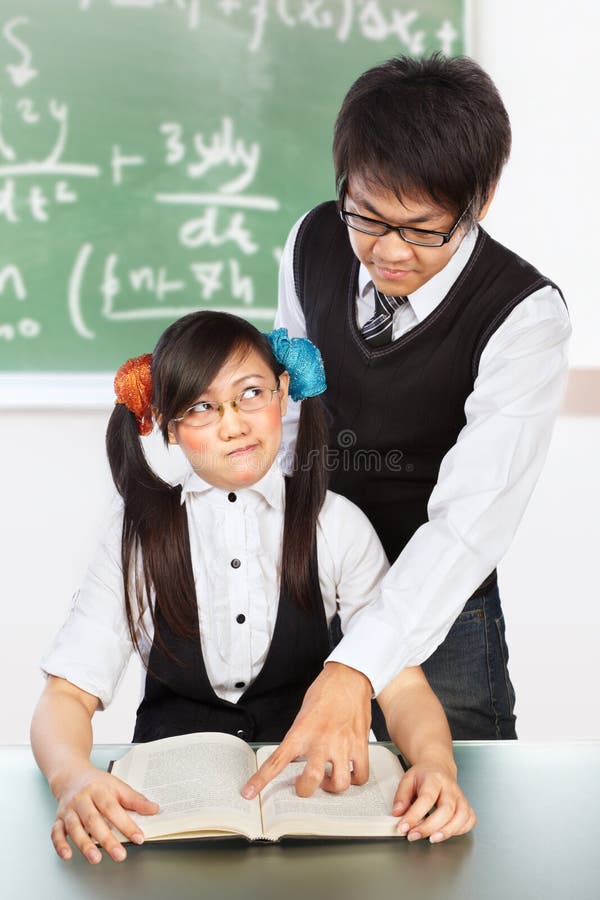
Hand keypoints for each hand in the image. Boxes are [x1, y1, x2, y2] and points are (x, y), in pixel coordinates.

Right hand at [51, 766, 158, 862]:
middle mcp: (82, 800)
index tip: (138, 837)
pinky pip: (56, 833)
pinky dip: (60, 845)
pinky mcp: (58, 819)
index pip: (113, 808)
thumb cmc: (96, 783)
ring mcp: (69, 810)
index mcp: (99, 790)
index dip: (126, 824)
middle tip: (120, 855)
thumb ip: (134, 799)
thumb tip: (154, 809)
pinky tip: (68, 855)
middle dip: (107, 839)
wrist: (70, 775)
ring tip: (96, 858)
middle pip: (94, 820)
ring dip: (85, 845)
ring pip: (75, 828)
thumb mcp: (117, 785)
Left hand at [242, 662, 371, 798]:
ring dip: (332, 787)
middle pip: (311, 781)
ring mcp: (342, 744)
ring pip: (339, 784)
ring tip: (330, 778)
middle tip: (304, 785)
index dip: (261, 780)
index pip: (277, 761)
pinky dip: (354, 779)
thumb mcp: (304, 714)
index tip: (249, 793)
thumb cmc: (326, 691)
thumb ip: (300, 737)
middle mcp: (321, 740)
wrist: (349, 675)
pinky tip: (349, 771)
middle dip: (305, 790)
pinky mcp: (360, 744)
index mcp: (302, 731)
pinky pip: (360, 775)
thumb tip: (298, 759)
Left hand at [391, 760, 475, 842]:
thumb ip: (401, 797)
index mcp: (434, 779)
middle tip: (414, 835)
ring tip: (431, 839)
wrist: (438, 767)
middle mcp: (450, 788)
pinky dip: (460, 830)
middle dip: (430, 827)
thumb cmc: (424, 775)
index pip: (426, 799)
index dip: (414, 815)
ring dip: (447, 831)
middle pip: (446, 810)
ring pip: (461, 816)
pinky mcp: (467, 806)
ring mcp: (460, 797)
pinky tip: (446, 832)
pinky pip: (469, 820)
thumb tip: (397, 813)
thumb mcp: (408, 779)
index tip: (403, 827)